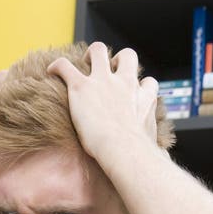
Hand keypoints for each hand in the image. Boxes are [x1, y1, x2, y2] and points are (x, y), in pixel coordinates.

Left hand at [47, 43, 158, 173]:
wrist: (123, 149)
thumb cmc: (138, 155)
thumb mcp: (153, 146)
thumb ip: (155, 148)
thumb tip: (160, 162)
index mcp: (144, 98)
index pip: (149, 83)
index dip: (141, 87)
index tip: (133, 95)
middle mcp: (125, 83)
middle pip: (127, 56)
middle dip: (118, 60)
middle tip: (108, 72)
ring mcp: (102, 81)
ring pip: (98, 51)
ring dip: (91, 55)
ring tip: (83, 65)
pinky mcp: (81, 87)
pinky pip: (65, 66)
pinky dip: (57, 66)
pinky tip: (51, 71)